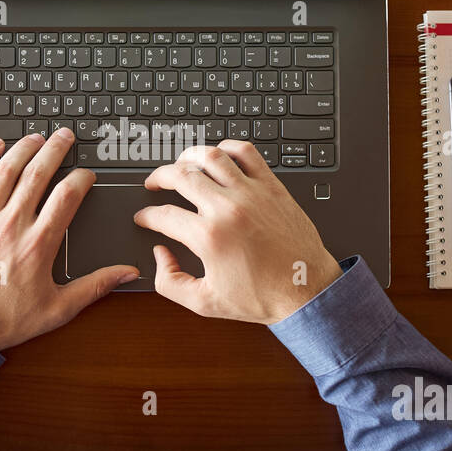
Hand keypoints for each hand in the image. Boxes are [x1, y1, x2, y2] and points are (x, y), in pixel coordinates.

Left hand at [0, 130, 138, 350]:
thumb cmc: (3, 319)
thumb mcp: (57, 309)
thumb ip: (95, 287)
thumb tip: (126, 273)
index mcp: (38, 244)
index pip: (67, 195)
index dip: (81, 178)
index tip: (86, 175)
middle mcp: (12, 225)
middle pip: (38, 173)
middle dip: (56, 149)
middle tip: (66, 136)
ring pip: (6, 169)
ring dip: (24, 147)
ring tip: (37, 136)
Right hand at [133, 140, 342, 324]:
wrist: (305, 289)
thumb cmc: (262, 296)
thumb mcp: (205, 303)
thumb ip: (170, 282)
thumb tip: (160, 255)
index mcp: (209, 237)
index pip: (164, 215)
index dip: (147, 216)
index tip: (145, 218)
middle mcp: (228, 209)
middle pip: (180, 176)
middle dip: (159, 177)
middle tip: (154, 184)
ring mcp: (251, 193)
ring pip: (210, 156)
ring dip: (189, 157)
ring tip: (181, 165)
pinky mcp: (272, 187)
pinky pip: (246, 153)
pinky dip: (228, 147)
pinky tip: (219, 156)